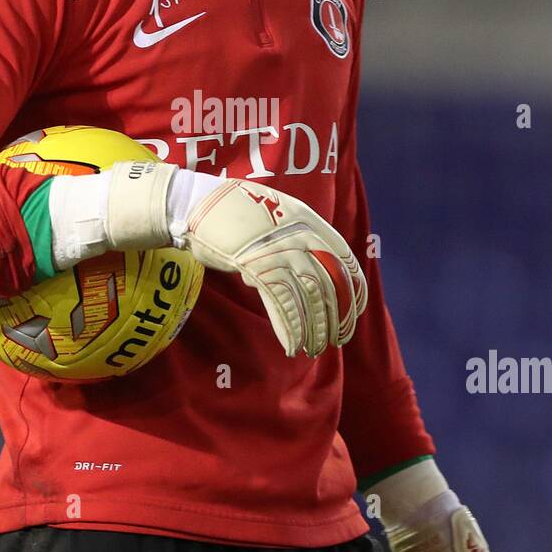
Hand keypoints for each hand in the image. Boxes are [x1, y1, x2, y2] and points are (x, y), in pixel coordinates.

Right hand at [175, 176, 367, 357]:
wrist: (197, 203)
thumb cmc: (232, 210)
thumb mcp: (274, 213)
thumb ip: (294, 238)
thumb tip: (301, 270)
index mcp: (309, 221)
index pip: (344, 260)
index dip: (354, 290)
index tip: (355, 312)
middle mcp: (300, 236)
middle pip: (331, 285)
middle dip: (337, 317)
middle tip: (338, 339)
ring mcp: (280, 252)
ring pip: (309, 299)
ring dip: (315, 330)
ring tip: (315, 349)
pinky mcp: (258, 268)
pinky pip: (282, 306)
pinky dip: (290, 330)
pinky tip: (293, 346)